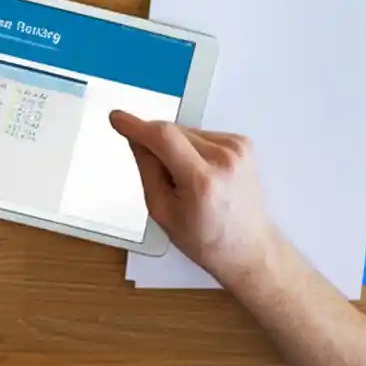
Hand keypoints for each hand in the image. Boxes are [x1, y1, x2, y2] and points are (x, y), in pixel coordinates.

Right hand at [110, 111, 277, 285]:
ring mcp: (237, 149)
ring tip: (190, 181)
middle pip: (173, 132)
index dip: (136, 125)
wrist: (247, 247)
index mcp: (202, 181)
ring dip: (177, 148)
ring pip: (187, 132)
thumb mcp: (162, 211)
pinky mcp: (243, 143)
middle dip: (157, 146)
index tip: (118, 118)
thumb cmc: (206, 238)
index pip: (163, 138)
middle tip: (164, 178)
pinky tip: (204, 174)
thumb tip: (135, 137)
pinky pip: (203, 135)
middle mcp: (224, 159)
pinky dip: (194, 149)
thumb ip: (147, 169)